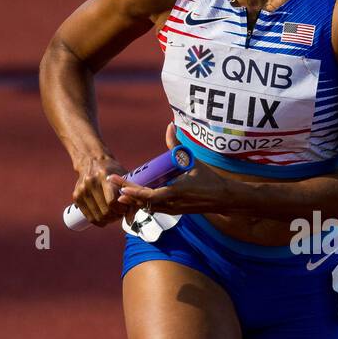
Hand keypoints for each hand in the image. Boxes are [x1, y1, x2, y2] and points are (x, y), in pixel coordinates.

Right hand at [70, 152, 127, 226]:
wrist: (92, 160)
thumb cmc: (111, 169)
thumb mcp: (123, 175)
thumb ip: (130, 191)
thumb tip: (135, 211)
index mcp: (104, 176)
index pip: (112, 202)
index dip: (121, 209)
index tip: (125, 209)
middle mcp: (91, 183)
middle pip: (105, 211)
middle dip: (116, 216)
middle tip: (120, 213)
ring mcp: (82, 190)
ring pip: (97, 216)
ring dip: (108, 220)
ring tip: (113, 215)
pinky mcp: (76, 196)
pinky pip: (88, 216)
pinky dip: (98, 221)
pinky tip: (105, 218)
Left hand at [110, 149, 230, 215]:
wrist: (224, 198)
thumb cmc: (209, 179)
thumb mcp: (192, 161)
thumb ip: (177, 145)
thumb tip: (170, 126)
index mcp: (175, 192)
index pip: (149, 195)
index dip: (133, 191)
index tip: (120, 186)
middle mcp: (172, 204)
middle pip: (143, 202)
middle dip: (127, 194)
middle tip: (113, 181)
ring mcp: (172, 210)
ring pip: (147, 207)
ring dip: (133, 200)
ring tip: (120, 190)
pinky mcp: (174, 212)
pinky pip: (154, 208)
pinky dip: (143, 202)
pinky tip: (135, 196)